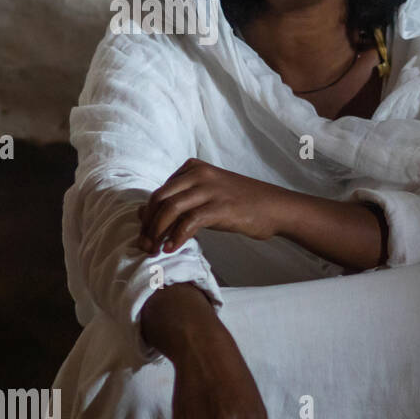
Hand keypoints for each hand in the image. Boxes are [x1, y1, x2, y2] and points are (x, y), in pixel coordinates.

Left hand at [138, 158, 287, 253]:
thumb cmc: (242, 204)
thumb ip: (180, 200)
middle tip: (145, 246)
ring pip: (170, 209)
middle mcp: (199, 174)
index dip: (148, 216)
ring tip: (155, 251)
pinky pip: (188, 222)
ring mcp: (210, 189)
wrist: (275, 208)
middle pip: (159, 199)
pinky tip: (172, 249)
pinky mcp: (220, 207)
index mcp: (193, 168)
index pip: (160, 192)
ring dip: (157, 233)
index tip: (146, 235)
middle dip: (148, 225)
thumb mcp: (208, 195)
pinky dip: (176, 238)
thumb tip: (143, 213)